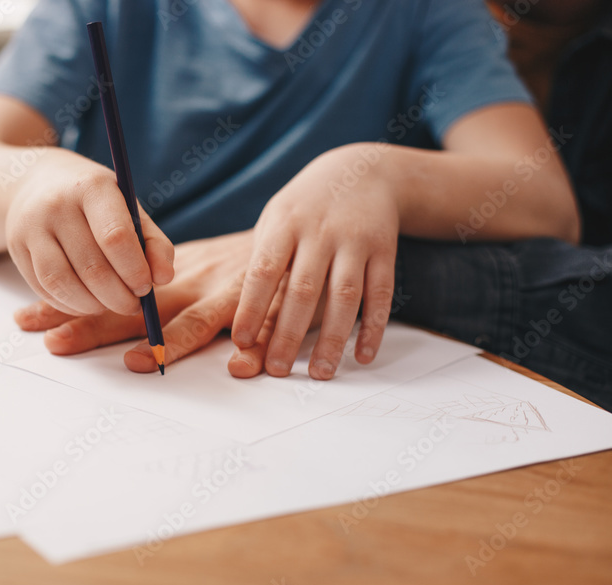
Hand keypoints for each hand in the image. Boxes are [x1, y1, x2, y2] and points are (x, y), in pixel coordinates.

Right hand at [5, 150, 173, 316]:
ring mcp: (31, 227)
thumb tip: (163, 278)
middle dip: (118, 296)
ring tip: (111, 305)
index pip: (115, 237)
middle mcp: (56, 205)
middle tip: (133, 305)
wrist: (36, 182)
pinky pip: (45, 289)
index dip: (134, 270)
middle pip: (91, 267)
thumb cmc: (93, 200)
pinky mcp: (17, 249)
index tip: (146, 287)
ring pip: (64, 284)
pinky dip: (70, 304)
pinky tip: (87, 302)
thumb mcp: (127, 207)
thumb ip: (153, 242)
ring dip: (93, 306)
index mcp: (91, 188)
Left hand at [14, 231, 324, 372]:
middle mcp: (188, 282)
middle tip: (56, 343)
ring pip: (197, 319)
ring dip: (171, 342)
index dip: (67, 306)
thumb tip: (88, 315)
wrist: (288, 234)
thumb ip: (147, 292)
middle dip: (95, 326)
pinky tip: (241, 365)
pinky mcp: (265, 302)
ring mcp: (227, 292)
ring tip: (141, 361)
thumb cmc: (230, 265)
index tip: (26, 320)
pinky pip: (261, 325)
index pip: (106, 291)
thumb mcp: (184, 269)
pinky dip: (254, 344)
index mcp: (162, 276)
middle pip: (136, 308)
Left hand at [231, 144, 398, 379]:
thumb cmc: (304, 208)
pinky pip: (381, 294)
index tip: (241, 342)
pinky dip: (373, 328)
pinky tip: (363, 356)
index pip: (263, 271)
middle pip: (303, 290)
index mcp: (284, 225)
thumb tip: (241, 322)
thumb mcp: (274, 222)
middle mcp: (320, 232)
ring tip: (320, 373)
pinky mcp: (385, 251)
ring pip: (345, 296)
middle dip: (289, 334)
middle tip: (277, 370)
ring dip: (333, 339)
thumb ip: (260, 264)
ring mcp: (355, 241)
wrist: (361, 169)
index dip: (252, 308)